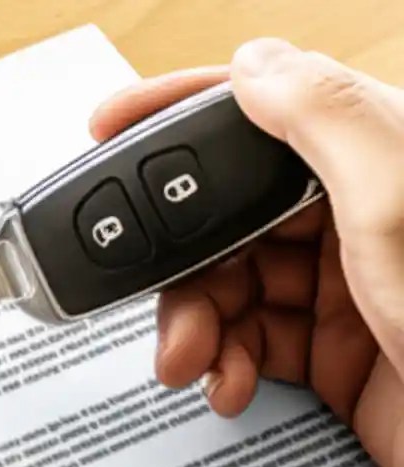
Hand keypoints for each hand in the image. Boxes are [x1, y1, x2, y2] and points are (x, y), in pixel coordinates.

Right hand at [90, 38, 402, 466]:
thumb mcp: (399, 210)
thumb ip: (328, 121)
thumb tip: (253, 66)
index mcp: (379, 157)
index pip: (262, 110)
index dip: (179, 116)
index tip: (111, 128)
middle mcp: (360, 215)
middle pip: (226, 210)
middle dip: (177, 254)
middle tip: (148, 282)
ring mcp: (346, 286)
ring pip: (227, 282)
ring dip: (191, 321)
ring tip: (189, 356)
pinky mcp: (336, 352)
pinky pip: (246, 342)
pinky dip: (220, 363)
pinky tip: (226, 381)